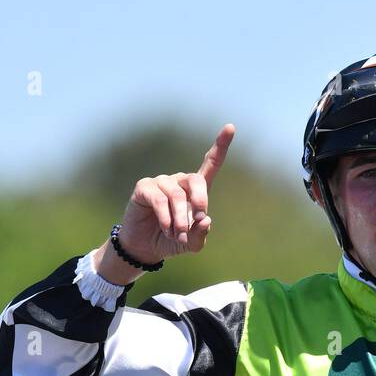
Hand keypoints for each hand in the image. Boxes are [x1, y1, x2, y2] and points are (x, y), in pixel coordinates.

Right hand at [116, 123, 234, 264]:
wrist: (146, 247)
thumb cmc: (172, 241)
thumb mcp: (191, 244)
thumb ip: (201, 235)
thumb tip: (206, 220)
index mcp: (195, 191)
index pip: (210, 164)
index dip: (220, 146)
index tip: (231, 128)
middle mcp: (179, 182)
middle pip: (196, 179)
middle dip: (200, 200)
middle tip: (199, 218)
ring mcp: (161, 182)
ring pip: (177, 196)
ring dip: (180, 220)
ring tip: (177, 235)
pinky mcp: (144, 188)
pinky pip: (160, 201)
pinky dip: (166, 219)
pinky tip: (167, 230)